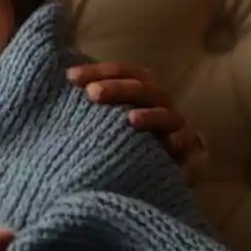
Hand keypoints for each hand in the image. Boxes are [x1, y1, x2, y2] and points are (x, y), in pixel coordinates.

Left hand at [66, 61, 207, 169]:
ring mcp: (175, 126)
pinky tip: (168, 145)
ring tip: (129, 120)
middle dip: (117, 88)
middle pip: (142, 87)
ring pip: (166, 113)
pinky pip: (189, 142)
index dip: (98, 70)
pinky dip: (180, 141)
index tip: (70, 77)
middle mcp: (157, 103)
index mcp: (137, 90)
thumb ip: (82, 105)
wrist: (149, 180)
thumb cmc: (115, 145)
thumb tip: (59, 80)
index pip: (121, 72)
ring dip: (149, 114)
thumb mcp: (96, 123)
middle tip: (92, 94)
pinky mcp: (191, 150)